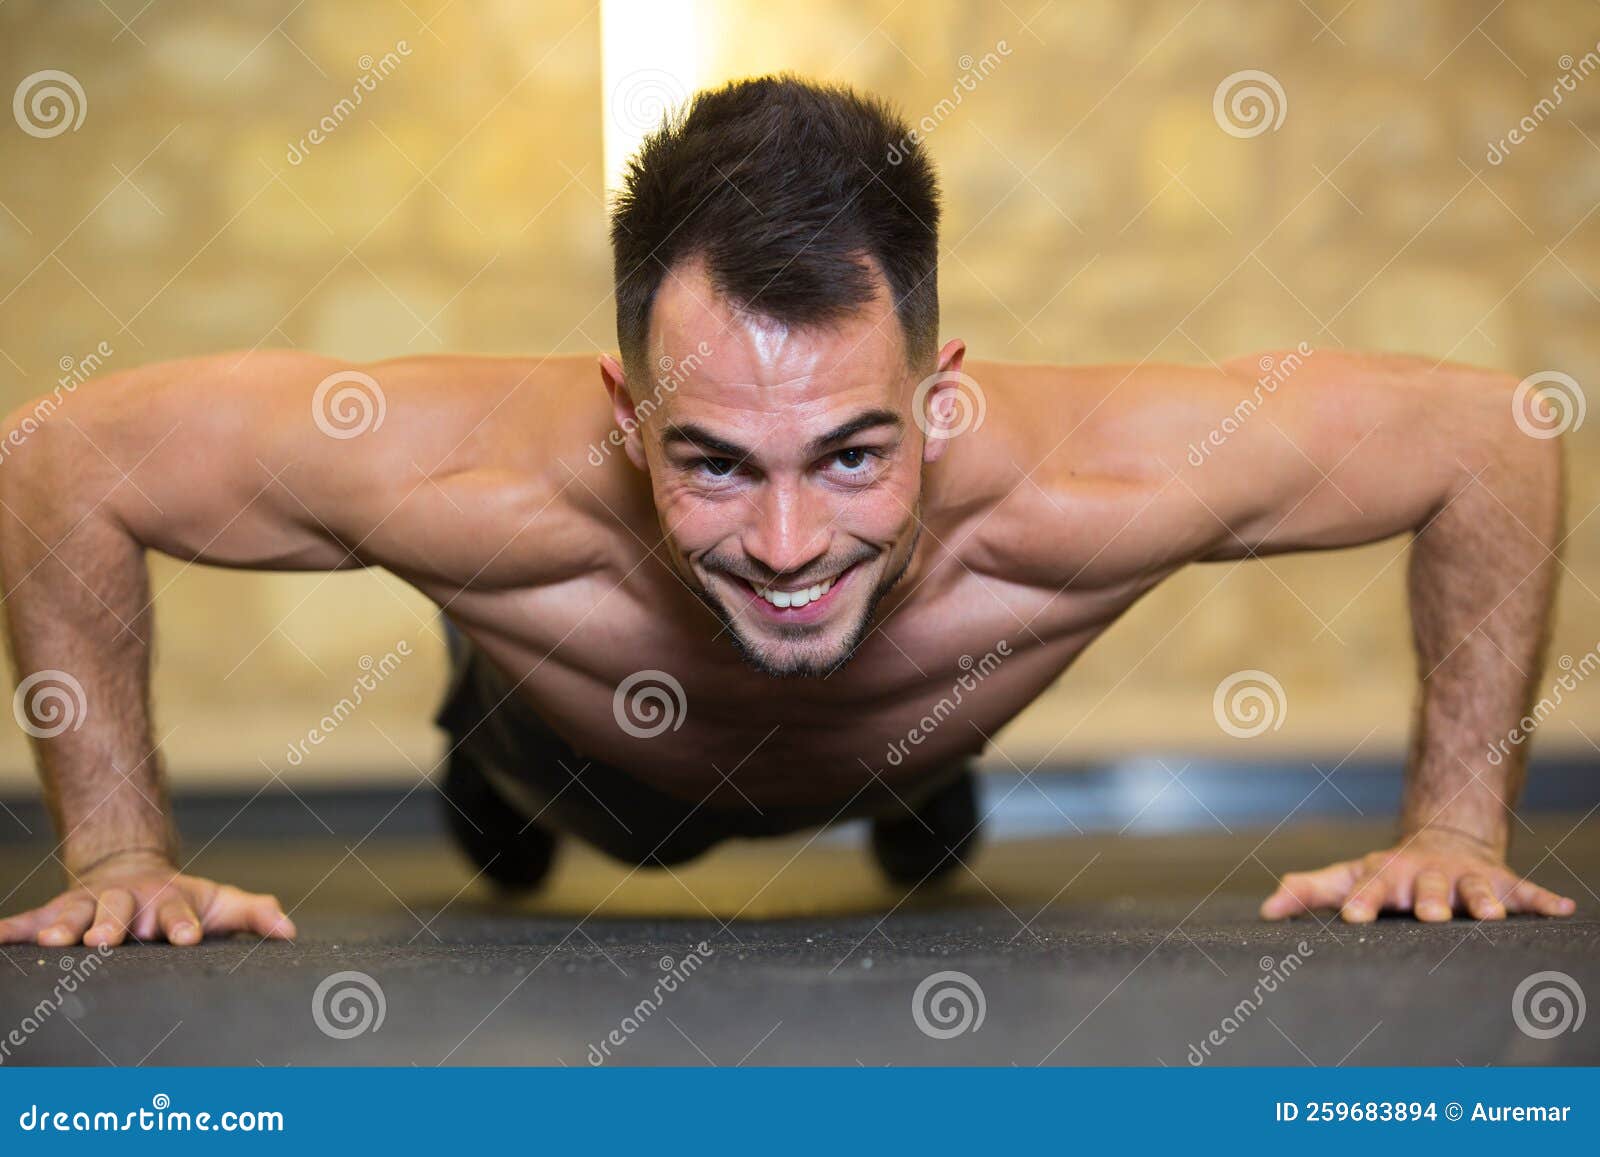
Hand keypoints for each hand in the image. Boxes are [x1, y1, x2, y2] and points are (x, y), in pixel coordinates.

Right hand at [0, 850, 295, 946]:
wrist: (134, 871)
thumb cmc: (184, 900)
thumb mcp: (221, 903)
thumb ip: (254, 915)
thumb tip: (289, 932)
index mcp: (170, 902)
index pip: (179, 914)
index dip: (182, 925)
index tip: (185, 938)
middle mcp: (129, 902)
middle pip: (120, 912)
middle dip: (113, 926)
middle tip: (106, 941)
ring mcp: (92, 905)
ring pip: (75, 913)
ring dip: (63, 926)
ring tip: (53, 941)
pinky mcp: (60, 911)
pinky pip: (32, 919)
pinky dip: (13, 929)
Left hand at [1260, 829, 1577, 922]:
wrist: (1442, 842)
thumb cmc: (1388, 872)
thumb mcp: (1350, 876)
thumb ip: (1310, 892)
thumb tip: (1266, 910)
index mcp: (1389, 876)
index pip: (1371, 888)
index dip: (1362, 902)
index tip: (1353, 917)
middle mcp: (1428, 875)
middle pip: (1428, 888)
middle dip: (1430, 900)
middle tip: (1431, 915)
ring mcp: (1466, 877)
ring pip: (1477, 888)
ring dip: (1485, 900)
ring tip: (1491, 913)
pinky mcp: (1503, 882)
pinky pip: (1526, 891)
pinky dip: (1544, 900)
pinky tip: (1564, 909)